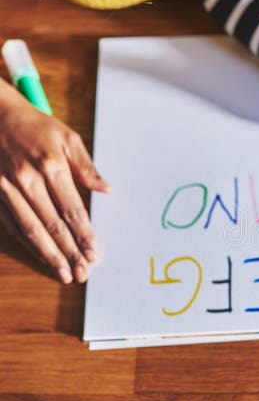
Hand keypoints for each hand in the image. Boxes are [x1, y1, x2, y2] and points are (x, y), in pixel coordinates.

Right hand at [0, 79, 110, 282]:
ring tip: (64, 274)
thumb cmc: (35, 126)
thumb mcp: (67, 138)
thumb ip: (87, 167)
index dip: (83, 235)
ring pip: (30, 230)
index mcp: (51, 166)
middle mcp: (27, 180)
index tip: (94, 254)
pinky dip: (28, 244)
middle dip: (69, 253)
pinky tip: (41, 256)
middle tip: (83, 273)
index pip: (71, 210)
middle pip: (52, 226)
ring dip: (49, 255)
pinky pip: (13, 225)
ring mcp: (7, 189)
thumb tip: (106, 190)